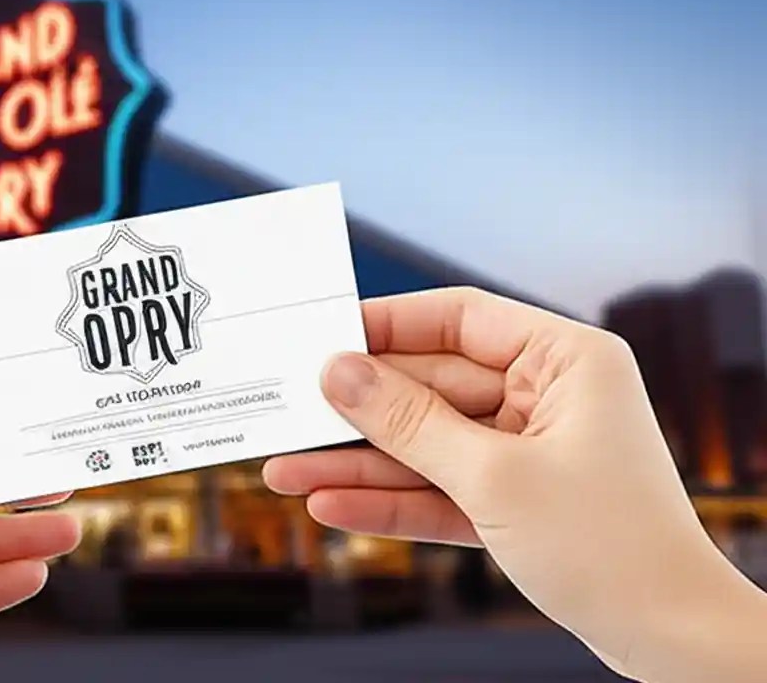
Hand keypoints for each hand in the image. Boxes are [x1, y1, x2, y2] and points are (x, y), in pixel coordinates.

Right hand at [264, 287, 766, 682]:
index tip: (324, 336)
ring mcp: (528, 451)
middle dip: (358, 412)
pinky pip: (437, 490)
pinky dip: (389, 501)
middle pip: (429, 388)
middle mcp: (547, 398)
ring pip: (424, 446)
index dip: (387, 325)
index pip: (459, 319)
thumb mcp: (494, 476)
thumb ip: (408, 422)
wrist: (671, 640)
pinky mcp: (514, 502)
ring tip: (288, 470)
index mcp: (566, 362)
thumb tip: (340, 373)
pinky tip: (332, 505)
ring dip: (358, 464)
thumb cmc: (613, 547)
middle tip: (290, 415)